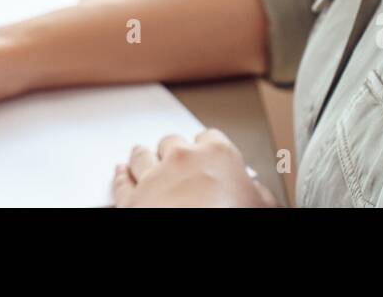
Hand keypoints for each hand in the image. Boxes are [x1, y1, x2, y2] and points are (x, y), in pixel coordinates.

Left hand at [112, 129, 278, 206]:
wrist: (192, 245)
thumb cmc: (229, 218)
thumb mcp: (262, 206)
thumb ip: (259, 193)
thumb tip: (260, 192)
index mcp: (217, 154)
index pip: (212, 137)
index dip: (210, 147)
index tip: (210, 152)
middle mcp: (181, 159)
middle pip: (173, 142)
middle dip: (174, 149)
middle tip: (177, 158)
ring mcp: (153, 177)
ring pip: (142, 155)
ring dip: (142, 154)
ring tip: (140, 153)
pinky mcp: (131, 199)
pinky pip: (121, 181)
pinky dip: (120, 175)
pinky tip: (120, 172)